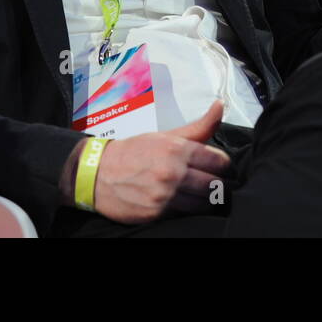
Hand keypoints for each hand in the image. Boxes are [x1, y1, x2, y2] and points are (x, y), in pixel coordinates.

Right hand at [92, 100, 231, 223]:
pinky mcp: (156, 214)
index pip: (220, 162)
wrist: (98, 173)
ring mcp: (165, 196)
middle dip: (219, 184)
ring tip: (201, 194)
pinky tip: (184, 202)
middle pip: (216, 185)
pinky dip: (189, 210)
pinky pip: (185, 215)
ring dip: (206, 200)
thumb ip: (198, 126)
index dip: (223, 165)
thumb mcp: (166, 135)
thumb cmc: (135, 152)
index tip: (218, 166)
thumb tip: (219, 105)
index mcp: (178, 150)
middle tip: (214, 182)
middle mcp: (173, 173)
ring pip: (204, 204)